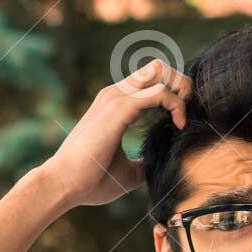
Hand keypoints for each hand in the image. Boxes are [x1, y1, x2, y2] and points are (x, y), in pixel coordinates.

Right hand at [40, 58, 192, 208]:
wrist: (64, 184)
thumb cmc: (90, 180)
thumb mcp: (127, 171)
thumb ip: (143, 162)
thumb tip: (160, 165)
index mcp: (115, 104)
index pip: (150, 79)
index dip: (173, 93)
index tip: (181, 121)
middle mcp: (115, 95)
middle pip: (157, 67)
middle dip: (180, 84)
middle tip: (187, 112)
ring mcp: (116, 98)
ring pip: (159, 71)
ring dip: (180, 90)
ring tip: (184, 117)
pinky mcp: (119, 108)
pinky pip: (159, 92)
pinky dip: (176, 105)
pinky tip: (179, 126)